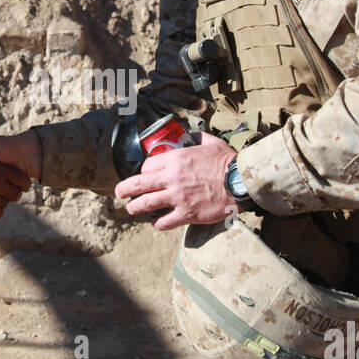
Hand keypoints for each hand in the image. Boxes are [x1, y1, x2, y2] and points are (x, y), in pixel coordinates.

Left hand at [115, 132, 236, 229]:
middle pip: (138, 184)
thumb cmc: (227, 162)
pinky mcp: (186, 214)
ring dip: (135, 207)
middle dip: (124, 189)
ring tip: (131, 209)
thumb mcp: (212, 143)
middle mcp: (172, 178)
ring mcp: (177, 197)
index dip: (143, 171)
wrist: (240, 183)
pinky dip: (157, 223)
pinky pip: (164, 222)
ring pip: (145, 204)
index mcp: (175, 159)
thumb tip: (192, 136)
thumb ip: (198, 138)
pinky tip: (157, 222)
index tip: (145, 176)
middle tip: (119, 193)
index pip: (147, 166)